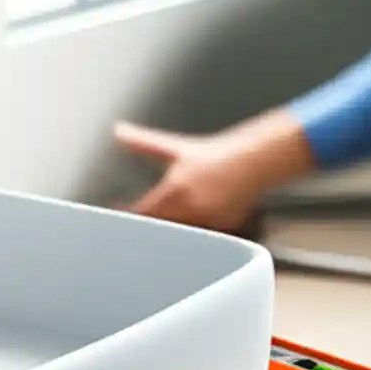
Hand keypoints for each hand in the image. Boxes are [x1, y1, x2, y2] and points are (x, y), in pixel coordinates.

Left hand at [114, 110, 315, 231]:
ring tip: (171, 226)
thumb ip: (143, 143)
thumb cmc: (215, 155)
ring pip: (179, 235)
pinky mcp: (221, 230)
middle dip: (148, 227)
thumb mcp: (175, 148)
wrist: (254, 160)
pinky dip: (194, 235)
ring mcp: (206, 222)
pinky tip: (190, 230)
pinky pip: (201, 238)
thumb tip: (119, 131)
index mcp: (173, 191)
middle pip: (158, 228)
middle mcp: (188, 209)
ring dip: (171, 232)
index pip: (141, 212)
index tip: (116, 218)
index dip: (127, 217)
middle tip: (138, 227)